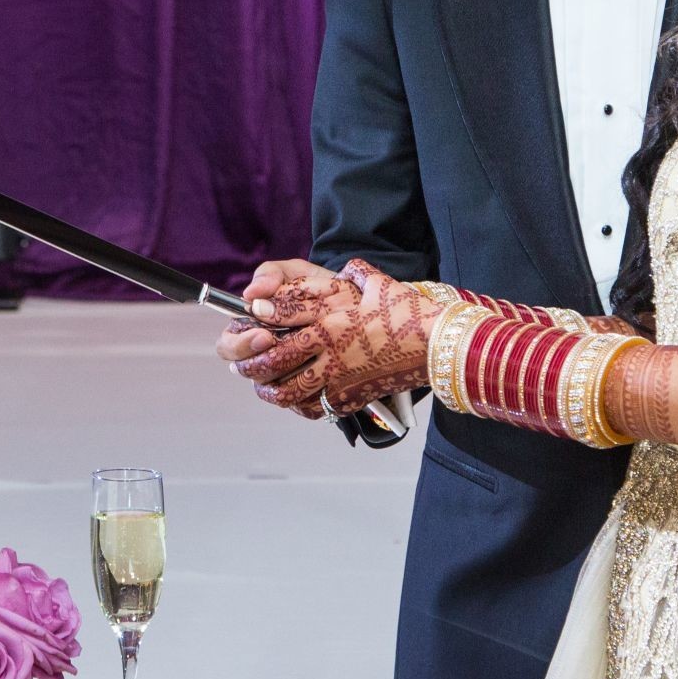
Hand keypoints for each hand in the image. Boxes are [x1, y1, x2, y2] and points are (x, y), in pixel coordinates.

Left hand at [230, 259, 437, 416]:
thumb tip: (338, 271)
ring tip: (260, 384)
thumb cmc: (407, 311)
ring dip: (268, 387)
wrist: (438, 346)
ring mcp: (338, 376)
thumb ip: (350, 275)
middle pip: (275, 356)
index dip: (260, 312)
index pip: (282, 314)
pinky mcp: (350, 397)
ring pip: (289, 388)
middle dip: (251, 358)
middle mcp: (330, 348)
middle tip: (239, 360)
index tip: (250, 313)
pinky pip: (313, 407)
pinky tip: (291, 399)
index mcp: (332, 316)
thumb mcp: (376, 282)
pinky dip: (296, 405)